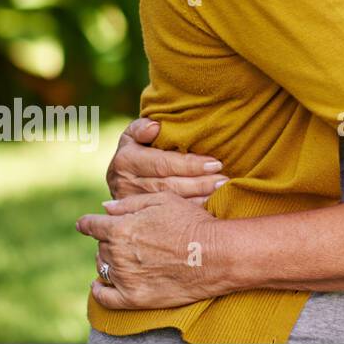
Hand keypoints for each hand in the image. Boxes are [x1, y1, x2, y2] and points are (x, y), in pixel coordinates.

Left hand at [77, 192, 227, 309]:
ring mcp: (124, 278)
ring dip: (108, 260)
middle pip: (101, 246)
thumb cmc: (192, 222)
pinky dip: (99, 290)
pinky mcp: (133, 298)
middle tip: (130, 238)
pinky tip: (100, 284)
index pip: (92, 225)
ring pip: (102, 267)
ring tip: (125, 256)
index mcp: (121, 228)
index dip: (87, 223)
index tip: (85, 223)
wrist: (216, 254)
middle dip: (109, 240)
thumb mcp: (164, 200)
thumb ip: (130, 203)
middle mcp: (117, 254)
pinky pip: (104, 297)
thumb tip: (104, 207)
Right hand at [106, 117, 225, 202]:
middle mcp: (125, 183)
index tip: (215, 163)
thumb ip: (142, 127)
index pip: (163, 164)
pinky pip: (167, 214)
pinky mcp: (138, 216)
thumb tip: (155, 127)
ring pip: (168, 201)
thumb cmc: (137, 145)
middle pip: (168, 185)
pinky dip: (190, 210)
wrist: (121, 171)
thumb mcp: (134, 132)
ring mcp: (131, 203)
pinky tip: (209, 206)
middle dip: (198, 184)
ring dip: (197, 198)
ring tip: (220, 191)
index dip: (190, 165)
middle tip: (223, 180)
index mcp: (125, 160)